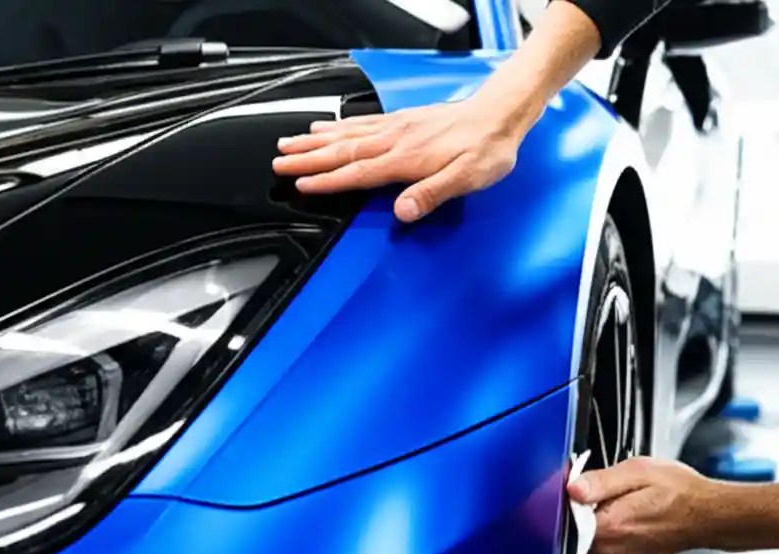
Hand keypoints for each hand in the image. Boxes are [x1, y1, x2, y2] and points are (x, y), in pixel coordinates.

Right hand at [272, 97, 532, 222]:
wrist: (499, 116)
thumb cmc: (487, 150)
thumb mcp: (467, 179)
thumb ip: (432, 194)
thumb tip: (404, 211)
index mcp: (406, 158)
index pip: (358, 172)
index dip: (328, 180)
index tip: (301, 185)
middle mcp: (396, 139)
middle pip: (342, 150)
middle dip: (308, 158)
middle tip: (279, 162)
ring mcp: (397, 127)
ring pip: (346, 134)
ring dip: (316, 141)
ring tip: (289, 143)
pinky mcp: (402, 120)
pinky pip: (361, 123)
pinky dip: (338, 126)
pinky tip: (326, 128)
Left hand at [567, 458, 713, 553]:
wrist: (707, 515)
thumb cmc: (680, 493)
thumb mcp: (639, 471)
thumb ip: (601, 480)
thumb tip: (573, 487)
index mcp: (610, 526)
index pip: (564, 517)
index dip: (565, 497)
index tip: (577, 484)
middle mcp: (609, 548)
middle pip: (570, 529)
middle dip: (576, 508)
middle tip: (598, 489)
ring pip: (582, 538)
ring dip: (588, 518)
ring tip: (614, 500)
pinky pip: (597, 544)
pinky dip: (601, 528)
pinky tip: (620, 512)